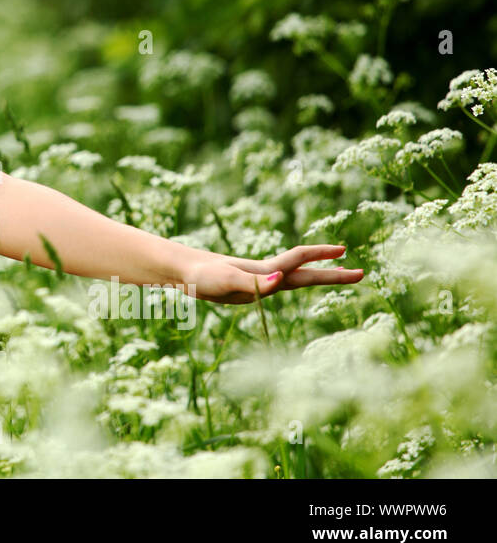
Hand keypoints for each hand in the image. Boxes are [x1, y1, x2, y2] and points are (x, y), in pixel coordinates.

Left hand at [178, 244, 362, 304]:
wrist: (181, 271)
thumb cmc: (200, 275)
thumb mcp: (225, 280)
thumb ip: (252, 282)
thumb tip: (281, 280)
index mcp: (264, 271)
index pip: (299, 261)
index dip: (321, 256)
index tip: (345, 252)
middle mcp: (266, 274)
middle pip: (306, 272)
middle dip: (333, 272)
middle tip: (362, 272)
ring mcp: (260, 282)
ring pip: (296, 277)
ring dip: (320, 275)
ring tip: (344, 273)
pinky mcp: (251, 290)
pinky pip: (281, 286)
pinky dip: (297, 281)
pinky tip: (300, 281)